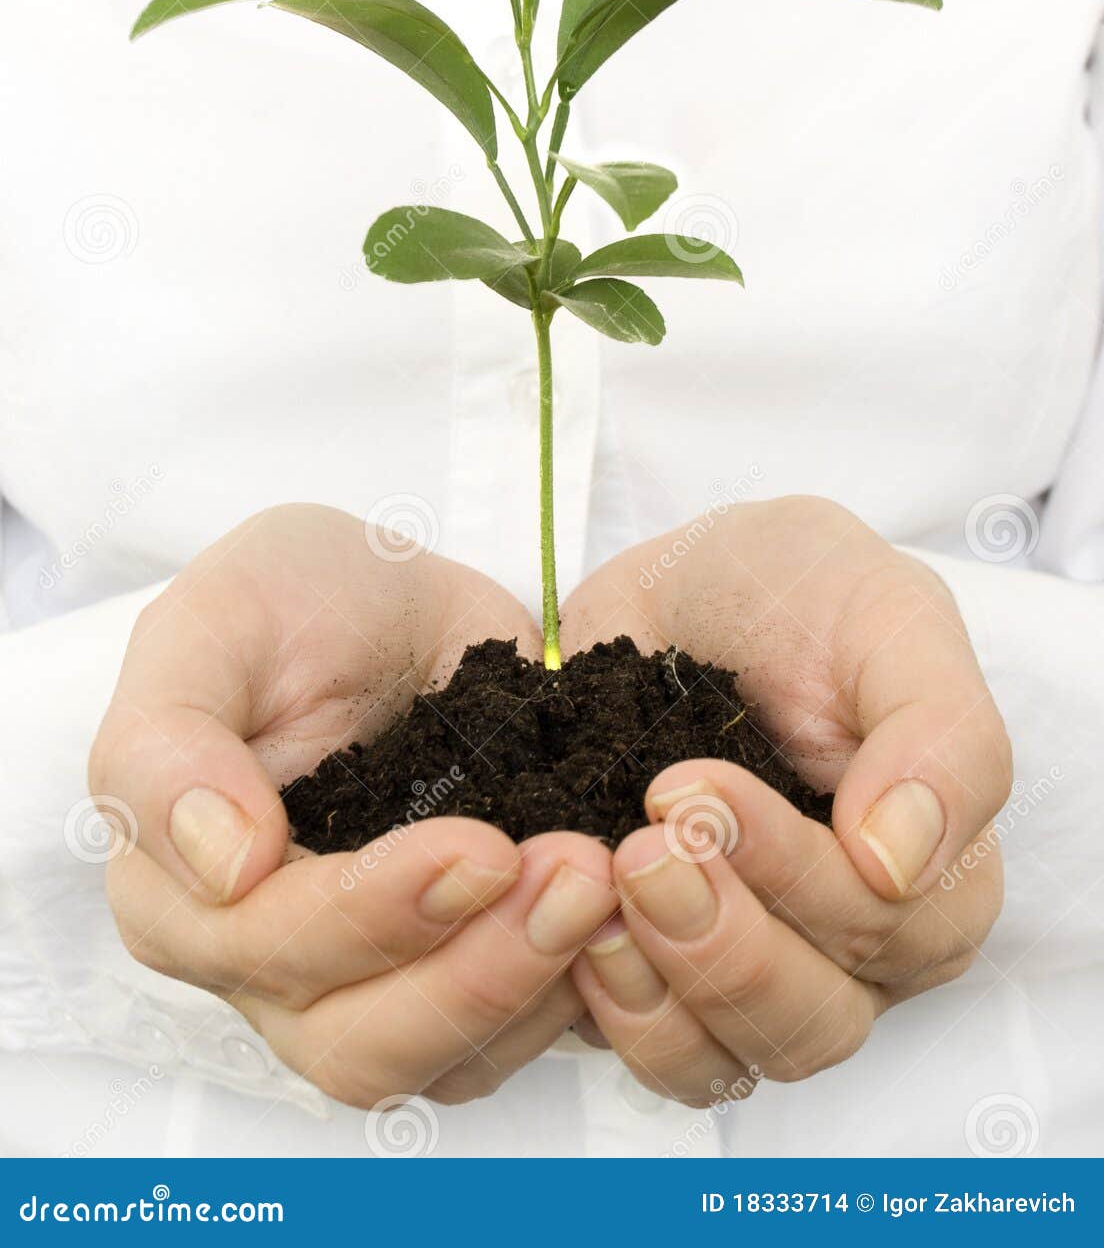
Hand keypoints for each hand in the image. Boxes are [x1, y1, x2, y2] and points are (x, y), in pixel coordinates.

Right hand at [90, 503, 615, 1107]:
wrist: (389, 596)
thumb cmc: (286, 600)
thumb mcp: (213, 621)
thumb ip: (170, 742)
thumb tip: (225, 870)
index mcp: (181, 894)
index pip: (270, 950)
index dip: (374, 914)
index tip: (480, 849)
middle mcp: (266, 966)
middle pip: (361, 1046)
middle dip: (475, 972)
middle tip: (577, 874)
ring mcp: (367, 983)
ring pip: (445, 1063)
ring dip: (533, 986)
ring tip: (606, 883)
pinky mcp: (459, 970)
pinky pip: (517, 1037)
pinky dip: (576, 992)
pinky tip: (623, 913)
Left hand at [560, 496, 1011, 1106]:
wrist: (679, 581)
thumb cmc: (799, 588)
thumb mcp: (887, 614)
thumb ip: (938, 731)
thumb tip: (902, 863)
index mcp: (932, 871)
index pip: (886, 930)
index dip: (792, 875)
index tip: (691, 784)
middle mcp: (852, 946)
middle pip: (811, 1019)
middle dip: (721, 942)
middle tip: (641, 845)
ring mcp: (754, 968)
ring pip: (728, 1056)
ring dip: (659, 991)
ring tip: (597, 889)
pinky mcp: (660, 970)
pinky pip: (647, 1049)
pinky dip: (605, 1011)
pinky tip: (568, 930)